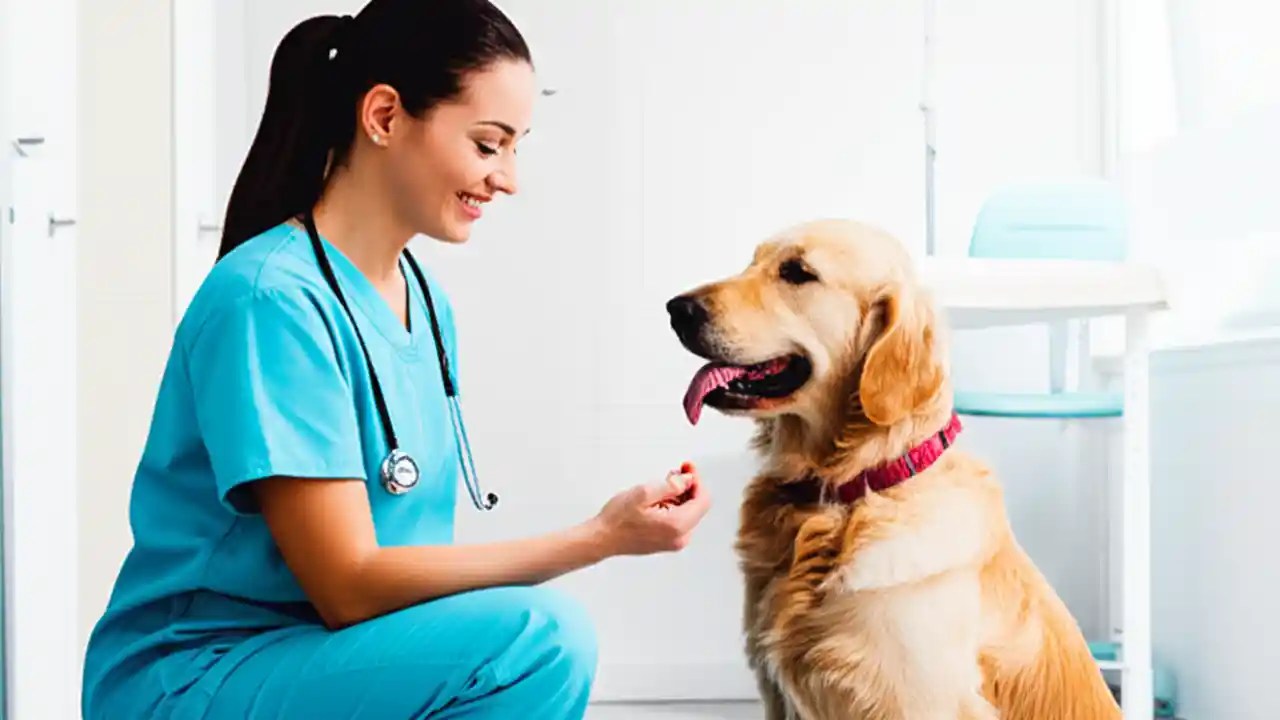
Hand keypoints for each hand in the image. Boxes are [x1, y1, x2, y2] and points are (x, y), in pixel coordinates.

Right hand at [592, 461, 711, 556]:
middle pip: (697, 506)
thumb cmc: (617, 520)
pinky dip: (674, 506)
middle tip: (676, 472)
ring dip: (680, 496)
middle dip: (688, 487)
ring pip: (688, 512)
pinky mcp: (667, 542)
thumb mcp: (644, 493)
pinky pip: (679, 521)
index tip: (688, 469)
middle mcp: (680, 538)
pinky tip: (659, 498)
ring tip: (662, 485)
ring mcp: (674, 542)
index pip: (702, 500)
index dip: (697, 480)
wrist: (602, 539)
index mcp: (676, 525)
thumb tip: (688, 480)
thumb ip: (671, 485)